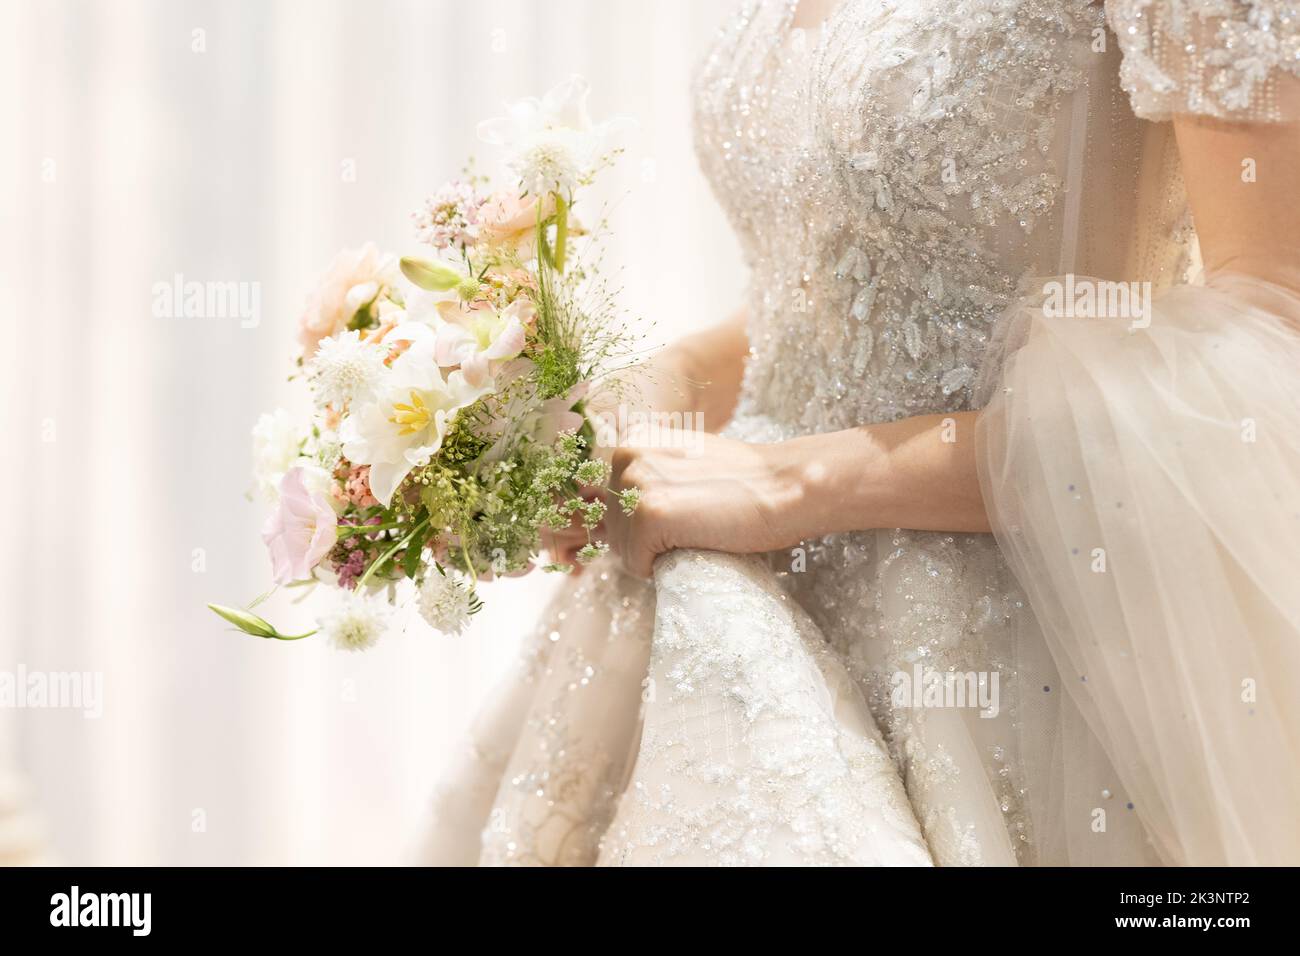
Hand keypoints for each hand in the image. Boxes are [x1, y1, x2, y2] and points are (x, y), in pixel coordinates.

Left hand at [603, 431, 806, 576]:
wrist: (784, 486)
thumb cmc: (742, 481)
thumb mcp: (683, 460)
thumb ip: (649, 474)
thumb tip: (608, 512)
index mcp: (631, 441)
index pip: (611, 504)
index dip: (644, 522)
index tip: (684, 512)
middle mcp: (625, 456)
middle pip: (612, 527)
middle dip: (645, 541)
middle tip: (694, 525)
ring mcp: (634, 484)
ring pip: (621, 549)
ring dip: (654, 555)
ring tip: (695, 532)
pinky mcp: (648, 515)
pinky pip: (636, 564)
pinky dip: (660, 568)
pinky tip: (693, 544)